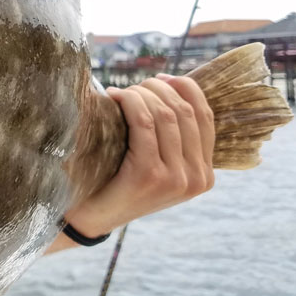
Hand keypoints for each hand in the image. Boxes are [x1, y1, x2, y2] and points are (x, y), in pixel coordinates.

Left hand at [62, 74, 215, 241]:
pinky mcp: (150, 175)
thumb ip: (172, 138)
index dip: (185, 88)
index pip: (205, 117)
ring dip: (140, 94)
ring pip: (164, 114)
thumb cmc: (119, 182)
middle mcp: (197, 178)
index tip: (162, 79)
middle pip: (184, 112)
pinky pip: (143, 123)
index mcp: (205, 175)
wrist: (90, 216)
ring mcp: (176, 179)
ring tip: (121, 93)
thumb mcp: (157, 164)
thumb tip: (171, 84)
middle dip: (157, 89)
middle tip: (133, 87)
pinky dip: (129, 102)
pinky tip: (113, 98)